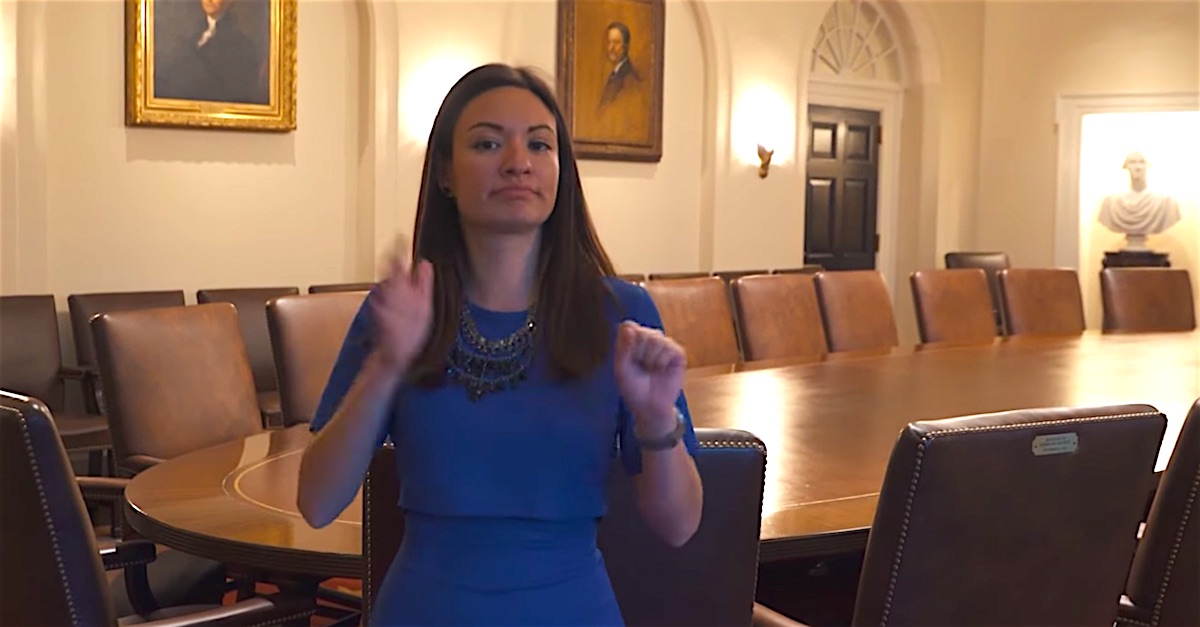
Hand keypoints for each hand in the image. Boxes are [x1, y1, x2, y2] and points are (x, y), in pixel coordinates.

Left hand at [369, 249, 433, 372]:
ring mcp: (380, 300)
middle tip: (399, 250)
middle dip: (393, 260)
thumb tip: (424, 262)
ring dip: (391, 276)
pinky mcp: (377, 310)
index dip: (398, 247)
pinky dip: (388, 292)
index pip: (396, 260)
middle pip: (388, 270)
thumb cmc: (412, 332)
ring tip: (399, 272)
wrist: (394, 354)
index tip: (401, 237)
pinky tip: (395, 296)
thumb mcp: (424, 306)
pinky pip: (382, 296)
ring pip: (385, 282)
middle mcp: (386, 290)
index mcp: (398, 285)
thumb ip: (423, 282)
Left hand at [614, 321, 686, 433]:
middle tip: (641, 367)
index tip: (628, 358)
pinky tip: (661, 369)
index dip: (629, 341)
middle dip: (639, 353)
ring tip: (651, 369)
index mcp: (632, 341)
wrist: (650, 406)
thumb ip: (623, 348)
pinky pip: (669, 347)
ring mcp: (664, 344)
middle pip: (643, 332)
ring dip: (651, 358)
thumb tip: (628, 327)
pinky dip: (662, 361)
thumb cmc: (634, 388)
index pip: (628, 326)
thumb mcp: (621, 369)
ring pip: (656, 338)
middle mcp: (649, 339)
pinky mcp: (677, 352)